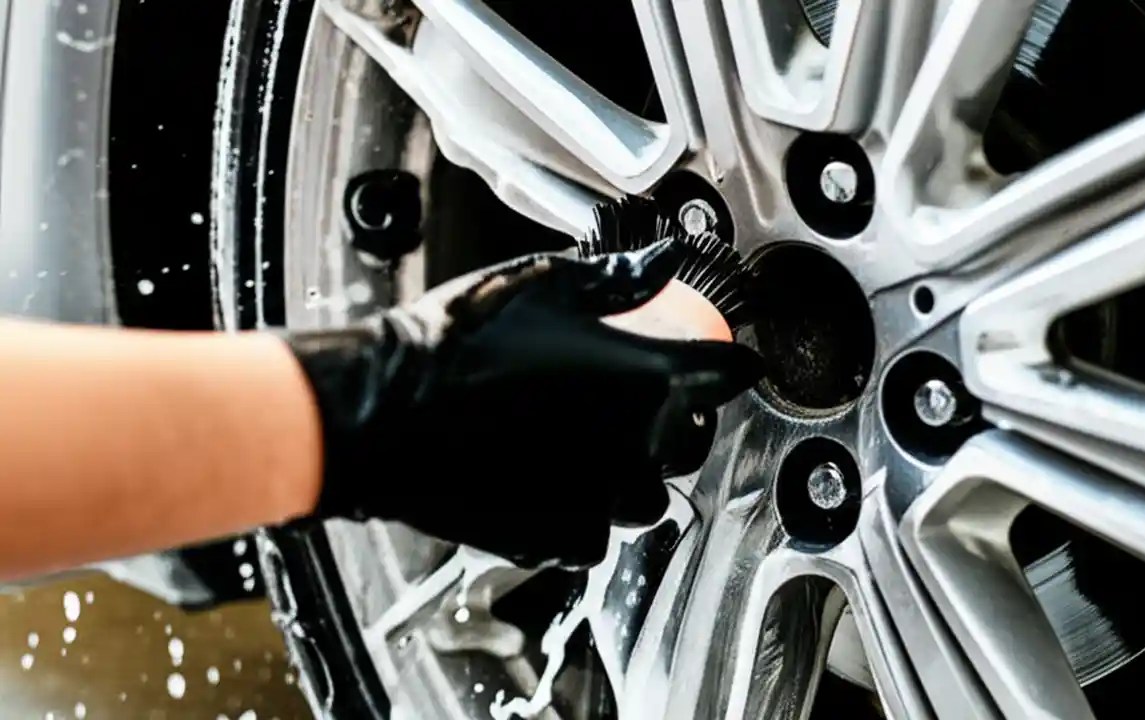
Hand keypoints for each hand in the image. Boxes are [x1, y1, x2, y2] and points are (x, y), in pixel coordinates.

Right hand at [285, 240, 761, 568]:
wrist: (386, 413)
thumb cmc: (459, 344)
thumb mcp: (545, 284)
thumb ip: (620, 276)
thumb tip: (666, 259)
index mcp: (646, 376)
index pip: (727, 371)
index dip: (732, 363)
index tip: (732, 362)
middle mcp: (637, 443)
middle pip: (692, 441)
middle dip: (674, 420)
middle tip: (631, 400)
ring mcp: (603, 497)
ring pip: (648, 495)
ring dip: (629, 472)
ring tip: (582, 444)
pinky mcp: (564, 537)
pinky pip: (599, 534)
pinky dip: (584, 513)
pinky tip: (549, 483)